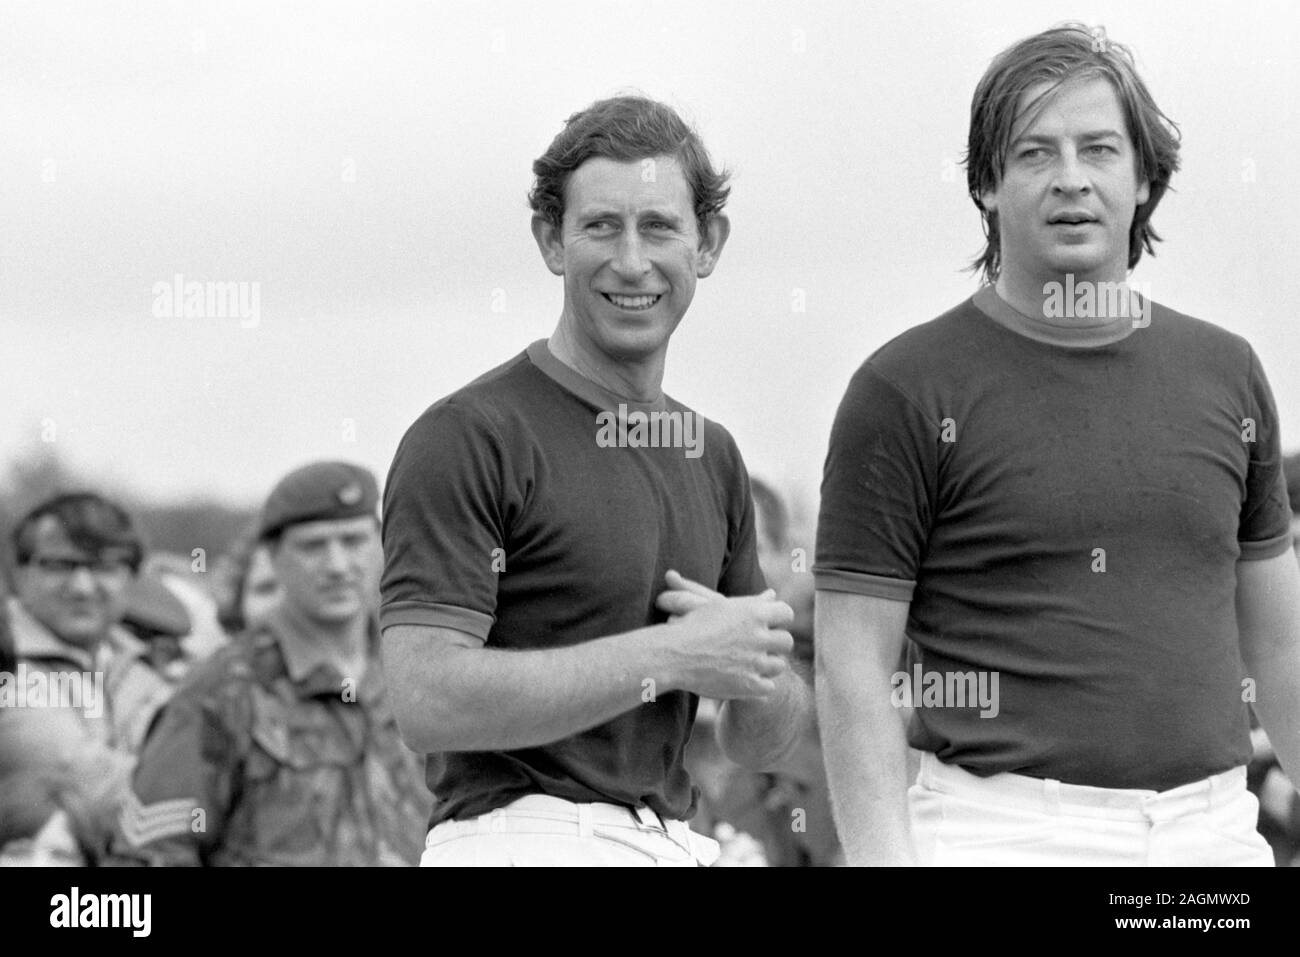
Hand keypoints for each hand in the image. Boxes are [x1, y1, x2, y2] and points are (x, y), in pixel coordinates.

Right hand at [654, 570, 793, 699]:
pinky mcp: (749, 685)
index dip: (778, 620)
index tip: (768, 626)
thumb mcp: (721, 607)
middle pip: (786, 641)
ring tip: (749, 664)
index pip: (786, 613)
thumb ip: (753, 602)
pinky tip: (745, 681)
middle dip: (774, 644)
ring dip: (767, 666)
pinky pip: (769, 687)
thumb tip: (773, 594)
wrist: (673, 655)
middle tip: (758, 647)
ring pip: (779, 665)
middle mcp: (759, 636)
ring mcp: (756, 662)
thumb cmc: (692, 626)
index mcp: (754, 612)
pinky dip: (759, 686)